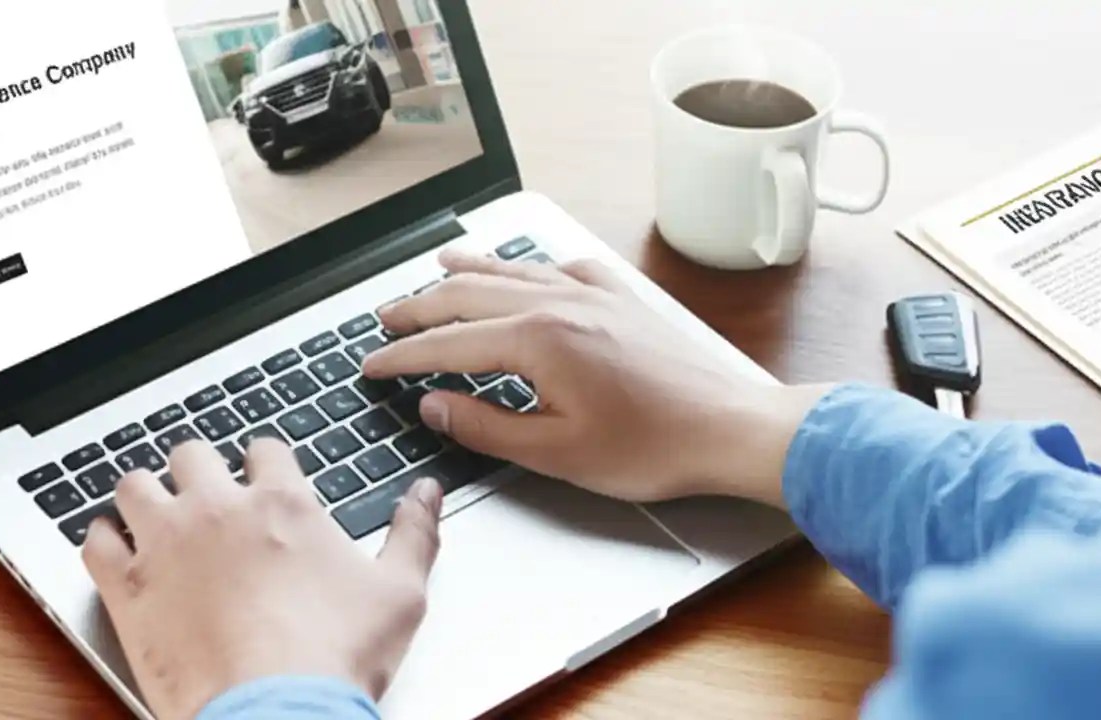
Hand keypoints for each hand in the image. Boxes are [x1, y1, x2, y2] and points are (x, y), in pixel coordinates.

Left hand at [82, 440, 443, 719]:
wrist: (276, 712)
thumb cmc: (335, 657)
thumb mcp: (400, 592)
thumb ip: (416, 533)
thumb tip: (427, 493)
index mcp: (283, 504)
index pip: (264, 450)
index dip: (264, 463)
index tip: (264, 481)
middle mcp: (220, 510)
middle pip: (193, 454)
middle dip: (200, 469)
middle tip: (208, 495)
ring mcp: (167, 544)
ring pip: (136, 484)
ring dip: (145, 493)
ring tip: (155, 512)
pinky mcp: (129, 587)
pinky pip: (95, 540)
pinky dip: (102, 539)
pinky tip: (115, 549)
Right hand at [363, 250, 828, 505]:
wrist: (729, 427)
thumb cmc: (653, 446)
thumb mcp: (556, 452)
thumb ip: (486, 425)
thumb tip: (434, 404)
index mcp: (538, 339)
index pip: (448, 343)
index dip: (402, 356)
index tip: (370, 364)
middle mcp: (559, 302)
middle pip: (469, 294)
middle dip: (420, 306)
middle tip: (386, 319)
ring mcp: (592, 293)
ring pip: (512, 270)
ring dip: (466, 272)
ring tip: (435, 268)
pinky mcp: (620, 298)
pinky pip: (559, 266)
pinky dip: (527, 263)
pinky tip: (522, 266)